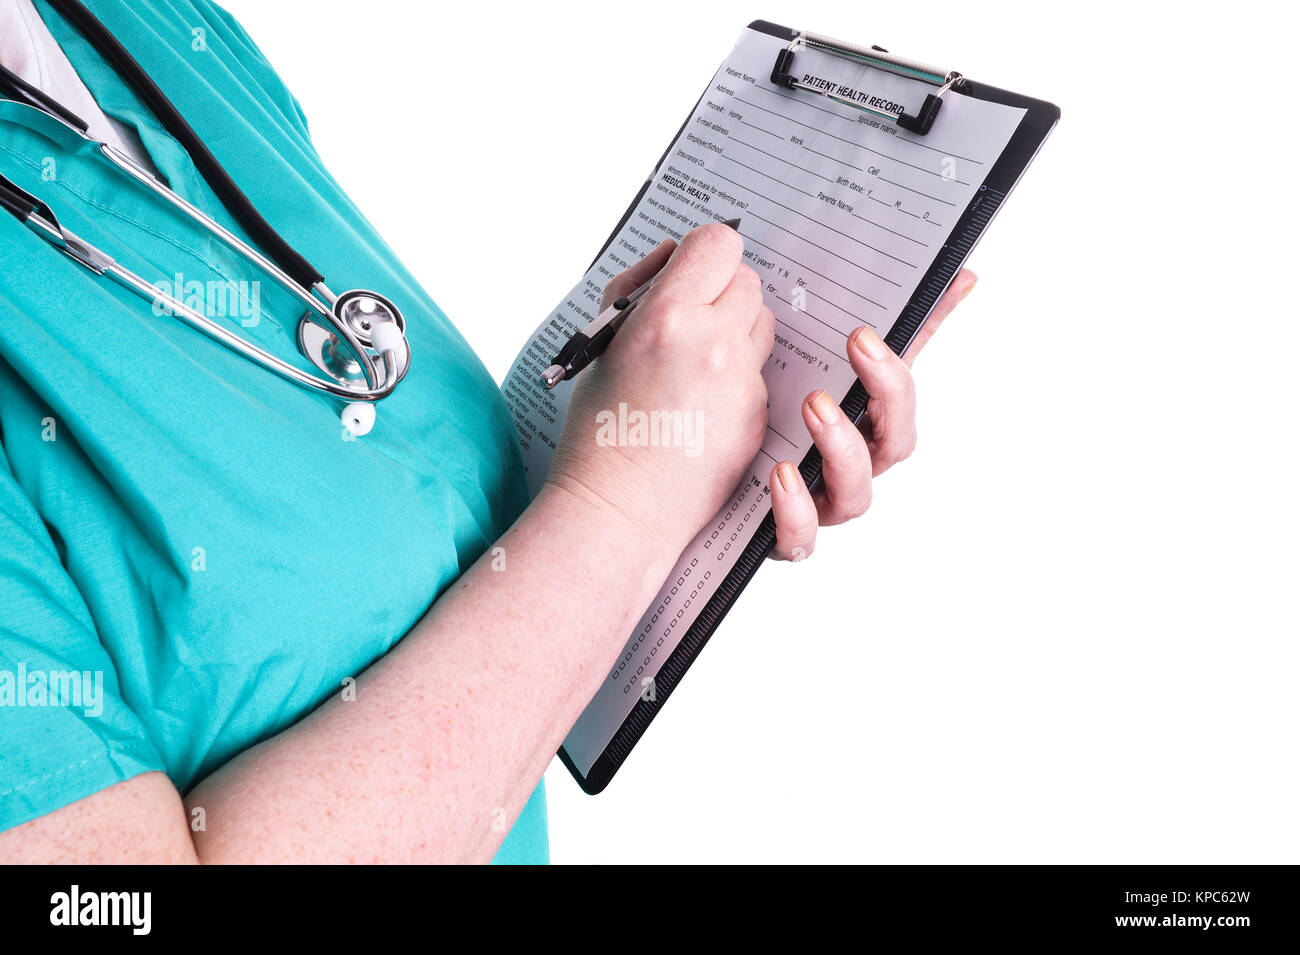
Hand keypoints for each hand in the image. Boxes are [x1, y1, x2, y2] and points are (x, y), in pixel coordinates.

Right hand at [546, 223, 773, 555]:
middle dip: (719, 291)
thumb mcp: (599, 343)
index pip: (719, 243)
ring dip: (735, 330)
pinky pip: (758, 372)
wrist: (617, 508)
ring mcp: (742, 384)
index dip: (703, 253)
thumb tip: (674, 253)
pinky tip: (700, 405)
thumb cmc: (596, 428)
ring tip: (693, 364)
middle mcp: (714, 345)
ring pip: (761, 324)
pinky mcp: (758, 417)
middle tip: (688, 321)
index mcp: (668, 318)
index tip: (688, 271)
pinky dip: (736, 377)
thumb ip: (636, 287)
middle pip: (746, 281)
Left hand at [767, 269, 978, 560]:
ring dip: (842, 447)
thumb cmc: (765, 419)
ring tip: (812, 406)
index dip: (895, 370)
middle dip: (883, 396)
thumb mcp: (806, 365)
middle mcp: (848, 466)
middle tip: (855, 349)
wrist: (691, 480)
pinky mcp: (785, 538)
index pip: (899, 397)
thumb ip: (868, 324)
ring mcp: (821, 504)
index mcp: (860, 423)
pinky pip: (801, 540)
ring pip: (856, 496)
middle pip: (893, 444)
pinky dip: (797, 512)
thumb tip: (954, 275)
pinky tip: (779, 475)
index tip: (864, 331)